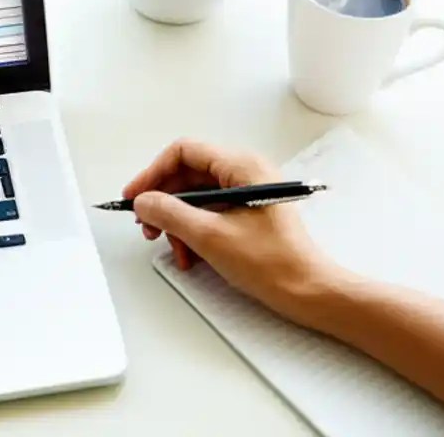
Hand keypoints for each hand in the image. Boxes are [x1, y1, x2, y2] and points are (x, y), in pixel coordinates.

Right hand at [123, 140, 342, 326]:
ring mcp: (248, 193)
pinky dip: (194, 232)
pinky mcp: (249, 213)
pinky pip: (210, 214)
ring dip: (177, 223)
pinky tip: (191, 257)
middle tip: (147, 229)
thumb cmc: (269, 262)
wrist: (310, 292)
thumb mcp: (210, 236)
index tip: (134, 198)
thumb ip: (170, 213)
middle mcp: (245, 172)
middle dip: (164, 204)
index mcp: (241, 166)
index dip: (153, 173)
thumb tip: (142, 200)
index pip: (184, 152)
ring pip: (196, 198)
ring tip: (175, 251)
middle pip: (188, 175)